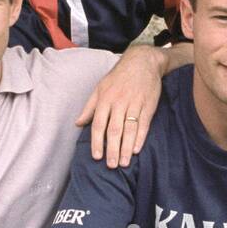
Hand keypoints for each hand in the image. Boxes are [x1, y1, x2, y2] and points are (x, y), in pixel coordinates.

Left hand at [76, 45, 164, 167]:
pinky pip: (144, 124)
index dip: (97, 142)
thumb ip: (89, 107)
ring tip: (125, 163)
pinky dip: (141, 138)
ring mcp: (134, 104)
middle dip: (113, 149)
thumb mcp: (100, 88)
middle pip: (114, 130)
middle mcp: (119, 102)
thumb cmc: (119, 76)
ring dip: (127, 148)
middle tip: (111, 165)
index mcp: (105, 99)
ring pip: (129, 129)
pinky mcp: (148, 105)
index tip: (96, 157)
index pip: (99, 124)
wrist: (143, 62)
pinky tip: (137, 150)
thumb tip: (78, 123)